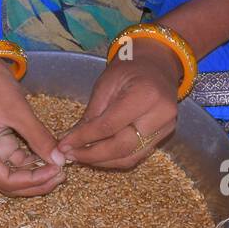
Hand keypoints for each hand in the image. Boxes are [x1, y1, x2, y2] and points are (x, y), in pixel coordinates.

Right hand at [0, 58, 66, 196]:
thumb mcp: (18, 112)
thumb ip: (39, 138)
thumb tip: (60, 161)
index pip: (7, 181)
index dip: (33, 181)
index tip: (58, 171)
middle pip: (8, 184)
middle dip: (36, 182)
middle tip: (62, 175)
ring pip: (12, 176)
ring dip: (35, 175)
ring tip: (59, 167)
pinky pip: (14, 162)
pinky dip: (31, 162)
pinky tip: (50, 158)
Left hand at [58, 41, 180, 168]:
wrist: (156, 66)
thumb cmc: (128, 70)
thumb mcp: (105, 86)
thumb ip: (90, 116)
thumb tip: (69, 141)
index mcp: (145, 95)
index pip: (109, 126)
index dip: (83, 139)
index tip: (63, 145)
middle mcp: (160, 115)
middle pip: (121, 147)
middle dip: (92, 155)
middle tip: (70, 155)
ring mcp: (165, 128)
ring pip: (129, 157)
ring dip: (102, 161)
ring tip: (80, 157)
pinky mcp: (163, 137)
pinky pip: (136, 156)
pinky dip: (114, 159)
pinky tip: (97, 156)